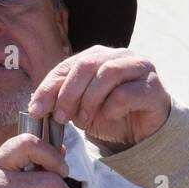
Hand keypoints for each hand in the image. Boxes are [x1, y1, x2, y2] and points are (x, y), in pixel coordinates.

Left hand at [28, 45, 170, 147]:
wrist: (144, 132)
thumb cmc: (111, 115)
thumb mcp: (80, 109)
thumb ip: (62, 100)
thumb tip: (35, 106)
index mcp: (98, 56)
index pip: (67, 65)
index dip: (49, 87)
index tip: (36, 110)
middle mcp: (119, 55)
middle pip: (87, 64)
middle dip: (68, 93)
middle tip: (61, 118)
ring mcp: (139, 67)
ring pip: (107, 73)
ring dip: (89, 100)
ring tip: (84, 121)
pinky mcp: (153, 86)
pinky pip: (127, 92)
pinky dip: (113, 107)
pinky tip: (111, 117)